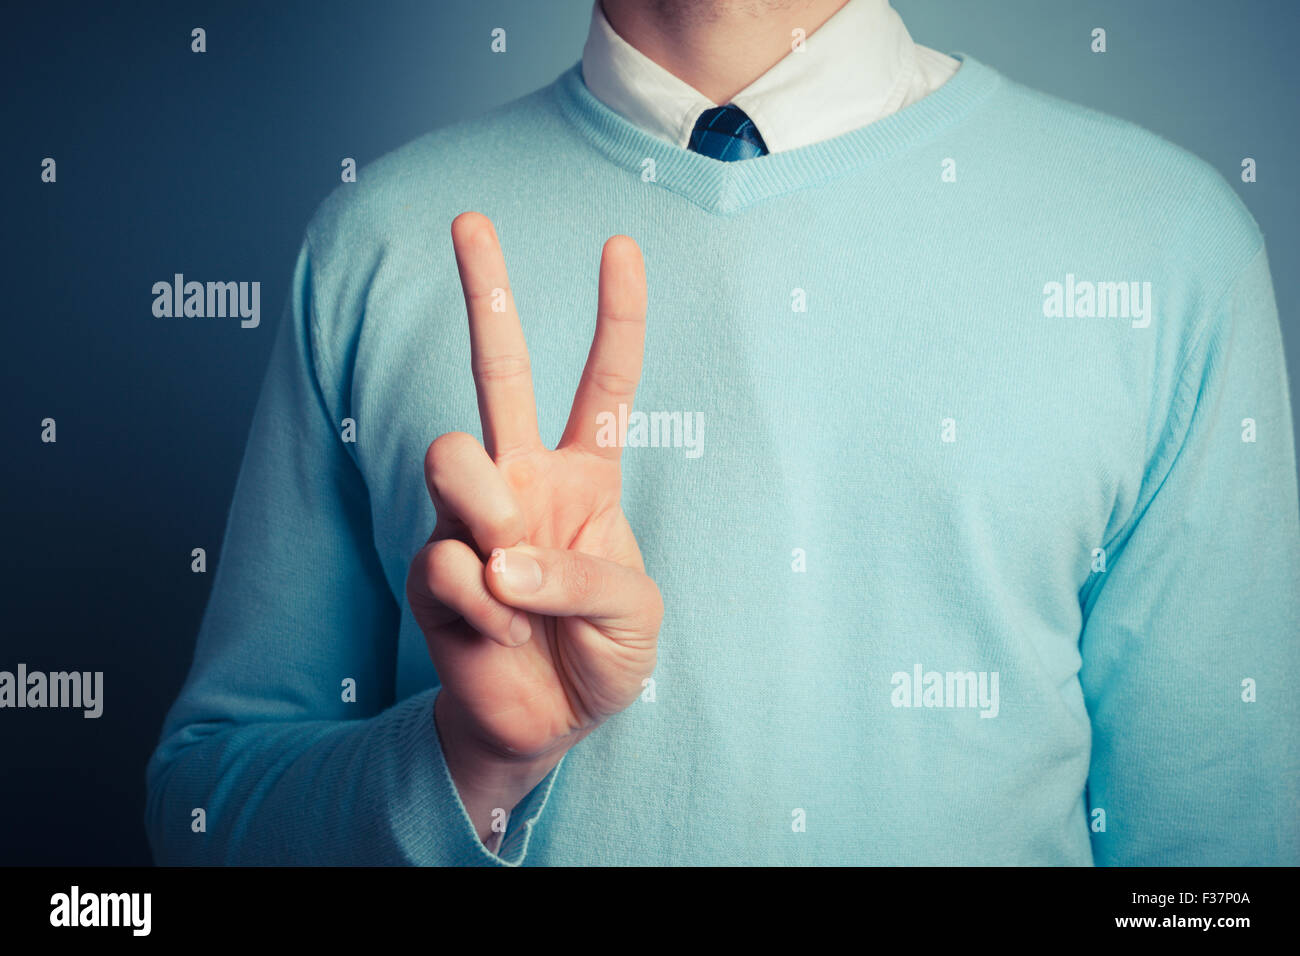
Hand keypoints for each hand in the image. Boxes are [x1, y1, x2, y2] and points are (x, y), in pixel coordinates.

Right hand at [406, 212, 662, 843]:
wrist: (548, 721)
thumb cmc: (600, 652)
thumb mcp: (631, 613)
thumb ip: (583, 574)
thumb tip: (499, 556)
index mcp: (583, 475)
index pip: (601, 385)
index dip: (616, 318)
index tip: (620, 246)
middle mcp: (521, 480)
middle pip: (496, 370)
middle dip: (485, 292)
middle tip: (470, 221)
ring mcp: (470, 520)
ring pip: (451, 459)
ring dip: (485, 512)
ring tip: (509, 575)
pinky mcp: (433, 571)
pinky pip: (448, 560)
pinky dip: (484, 605)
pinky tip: (497, 630)